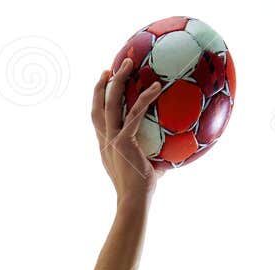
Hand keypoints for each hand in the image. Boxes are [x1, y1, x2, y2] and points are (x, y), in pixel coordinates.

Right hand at [92, 60, 161, 205]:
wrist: (134, 203)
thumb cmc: (143, 192)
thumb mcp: (149, 169)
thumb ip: (157, 155)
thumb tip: (176, 148)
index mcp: (106, 148)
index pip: (98, 120)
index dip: (98, 101)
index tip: (103, 85)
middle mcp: (105, 142)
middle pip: (97, 107)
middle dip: (102, 85)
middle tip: (110, 67)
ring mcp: (112, 141)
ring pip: (110, 104)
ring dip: (118, 80)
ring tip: (127, 62)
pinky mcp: (123, 142)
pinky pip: (134, 114)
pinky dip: (145, 98)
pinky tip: (156, 86)